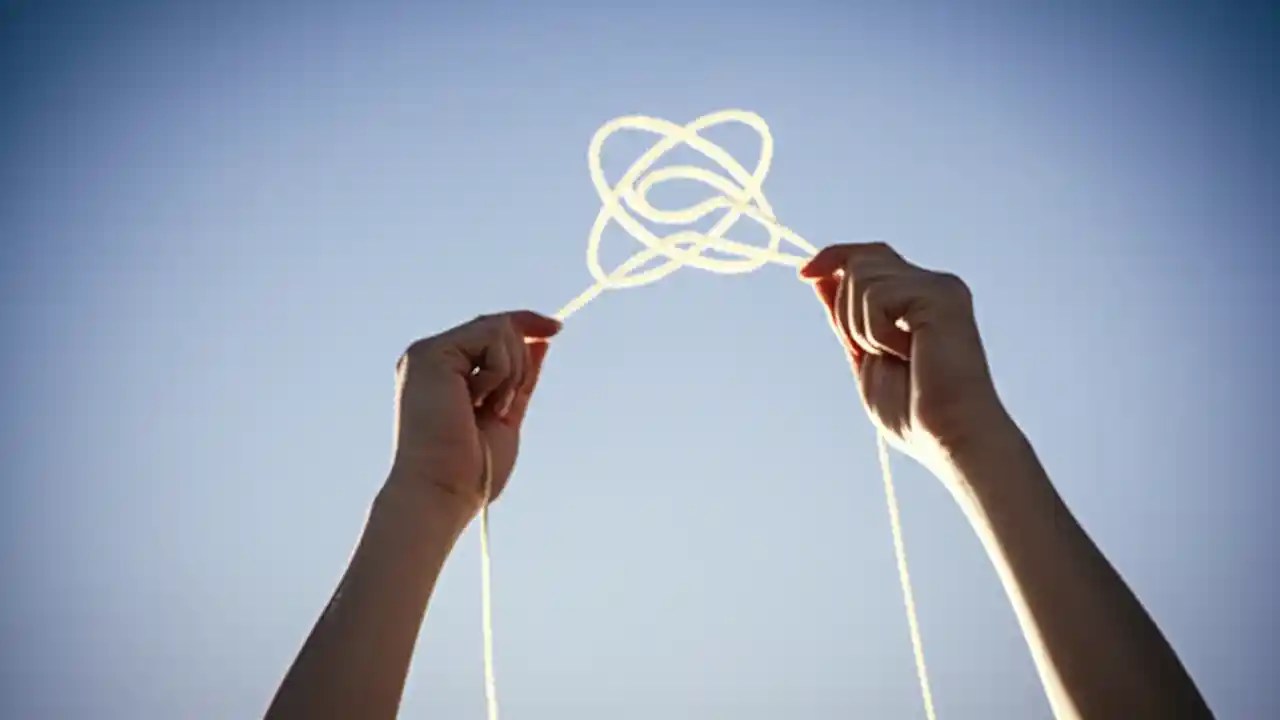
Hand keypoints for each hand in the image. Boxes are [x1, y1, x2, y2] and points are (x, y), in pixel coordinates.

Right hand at [389, 310, 560, 518]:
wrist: (443, 491)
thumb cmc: (471, 468)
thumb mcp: (507, 412)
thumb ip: (520, 376)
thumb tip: (541, 341)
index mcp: (445, 371)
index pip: (489, 332)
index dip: (525, 324)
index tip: (557, 329)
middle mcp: (432, 357)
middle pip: (499, 326)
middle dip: (520, 365)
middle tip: (502, 407)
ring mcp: (428, 354)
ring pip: (500, 329)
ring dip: (511, 374)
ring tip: (487, 409)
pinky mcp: (432, 354)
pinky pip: (492, 337)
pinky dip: (500, 372)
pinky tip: (476, 403)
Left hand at [801, 243, 1009, 476]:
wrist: (949, 437)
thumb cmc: (914, 411)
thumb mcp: (863, 355)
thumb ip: (846, 315)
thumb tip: (819, 276)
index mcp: (917, 298)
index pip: (869, 256)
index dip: (834, 258)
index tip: (804, 274)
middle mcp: (932, 285)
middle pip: (859, 260)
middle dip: (845, 311)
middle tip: (872, 353)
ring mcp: (938, 287)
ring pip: (860, 276)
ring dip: (860, 326)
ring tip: (895, 357)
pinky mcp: (940, 294)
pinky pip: (876, 295)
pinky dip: (876, 333)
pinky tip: (908, 355)